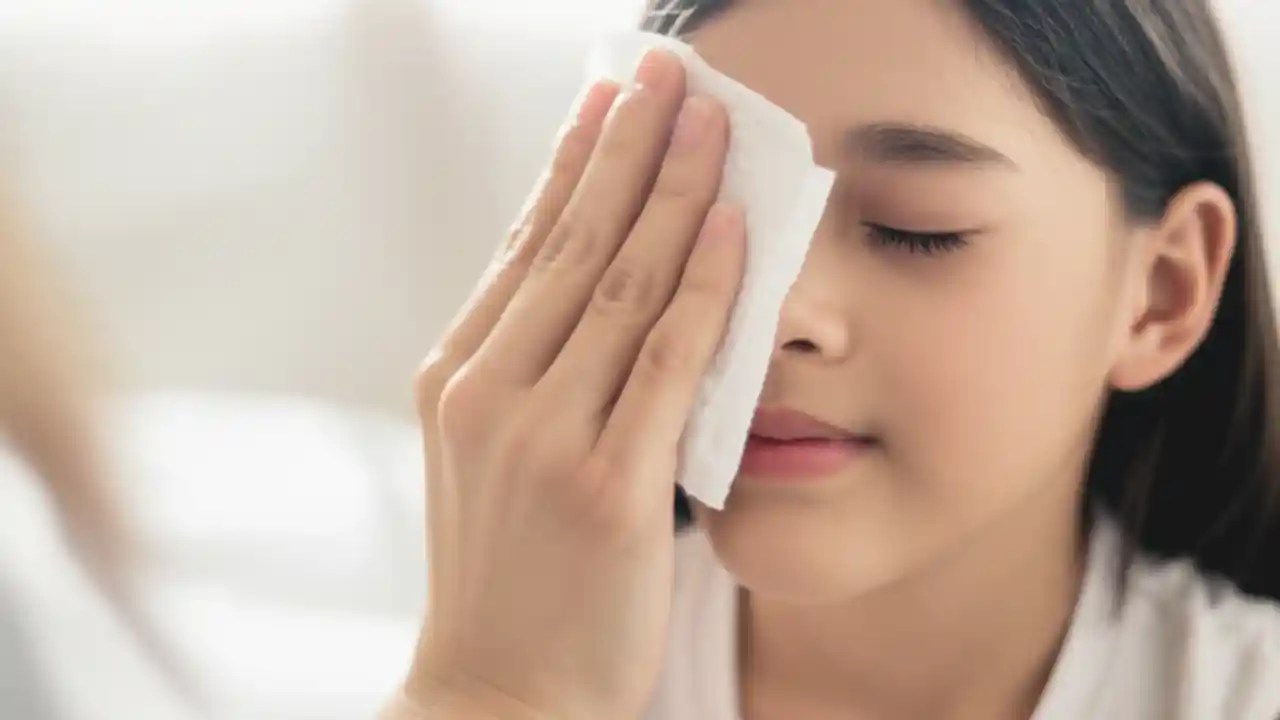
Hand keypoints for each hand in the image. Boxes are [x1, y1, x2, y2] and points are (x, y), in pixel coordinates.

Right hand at [398, 49, 741, 719]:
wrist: (498, 696)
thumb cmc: (508, 577)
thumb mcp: (489, 459)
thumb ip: (528, 370)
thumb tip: (592, 278)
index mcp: (455, 380)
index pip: (524, 246)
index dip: (571, 162)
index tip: (608, 98)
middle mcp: (488, 394)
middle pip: (570, 242)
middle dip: (627, 147)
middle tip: (666, 72)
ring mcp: (543, 438)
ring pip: (619, 284)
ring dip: (671, 190)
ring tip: (709, 120)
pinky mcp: (607, 486)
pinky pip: (667, 360)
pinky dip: (702, 285)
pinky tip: (731, 226)